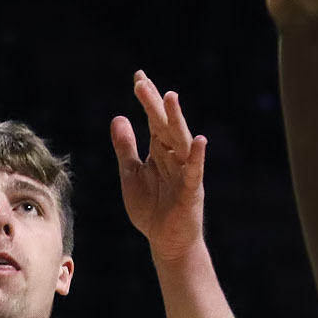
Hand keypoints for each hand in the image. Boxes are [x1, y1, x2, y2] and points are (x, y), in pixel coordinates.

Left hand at [111, 72, 208, 264]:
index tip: (138, 76)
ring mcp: (184, 172)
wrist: (166, 242)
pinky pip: (195, 171)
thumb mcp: (131, 175)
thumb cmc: (151, 209)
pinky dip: (197, 156)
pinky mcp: (191, 191)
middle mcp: (173, 157)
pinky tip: (199, 139)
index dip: (147, 99)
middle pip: (164, 125)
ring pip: (180, 141)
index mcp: (159, 152)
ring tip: (170, 97)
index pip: (153, 120)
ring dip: (176, 119)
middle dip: (154, 104)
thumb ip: (126, 148)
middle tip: (142, 83)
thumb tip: (118, 117)